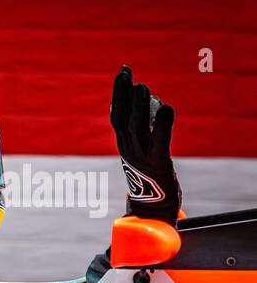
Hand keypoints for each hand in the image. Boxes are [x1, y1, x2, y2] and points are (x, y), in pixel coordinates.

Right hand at [110, 65, 180, 222]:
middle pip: (122, 117)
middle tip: (125, 72)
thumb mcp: (146, 150)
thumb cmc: (153, 178)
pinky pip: (158, 142)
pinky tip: (165, 108)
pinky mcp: (158, 165)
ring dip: (137, 106)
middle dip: (122, 94)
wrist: (153, 210)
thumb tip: (153, 103)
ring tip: (142, 86)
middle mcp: (128, 150)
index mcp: (124, 145)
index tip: (122, 72)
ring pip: (136, 128)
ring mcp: (141, 158)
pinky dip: (161, 124)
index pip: (117, 114)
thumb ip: (148, 128)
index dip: (118, 93)